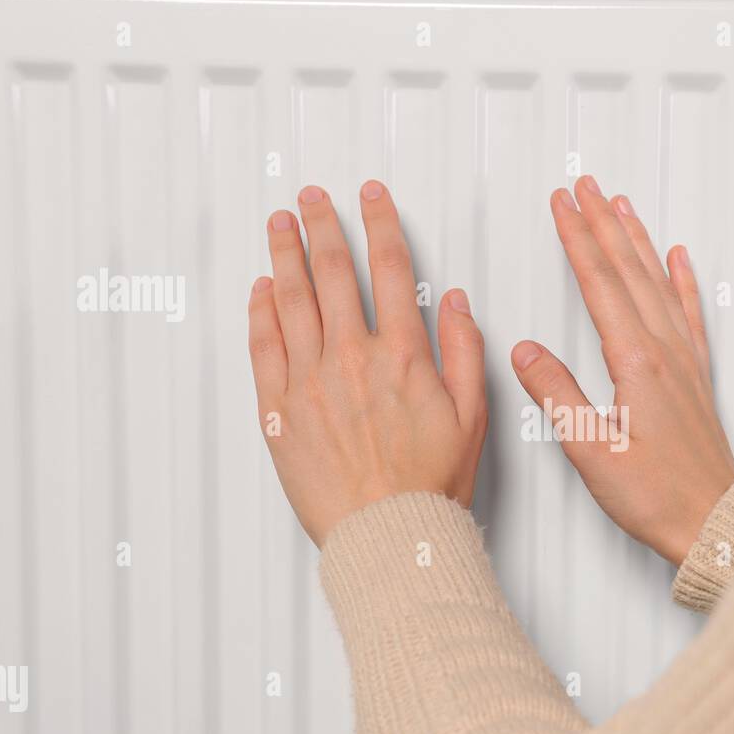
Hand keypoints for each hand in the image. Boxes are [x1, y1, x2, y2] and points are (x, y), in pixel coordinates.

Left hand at [248, 182, 486, 547]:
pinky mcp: (279, 410)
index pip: (390, 269)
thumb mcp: (473, 415)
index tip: (371, 197)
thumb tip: (454, 301)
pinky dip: (260, 310)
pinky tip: (261, 289)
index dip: (380, 223)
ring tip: (280, 224)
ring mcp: (309, 382)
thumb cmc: (430, 486)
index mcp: (403, 355)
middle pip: (333, 271)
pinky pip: (263, 346)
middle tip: (312, 197)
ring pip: (291, 299)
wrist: (388, 535)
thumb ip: (465, 350)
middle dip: (322, 224)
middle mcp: (352, 358)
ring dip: (284, 253)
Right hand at [511, 175, 733, 566]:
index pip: (600, 286)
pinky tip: (679, 260)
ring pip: (658, 283)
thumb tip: (525, 350)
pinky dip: (682, 281)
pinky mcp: (696, 379)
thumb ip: (557, 396)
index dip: (577, 240)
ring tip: (622, 206)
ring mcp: (686, 362)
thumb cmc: (657, 497)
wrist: (713, 524)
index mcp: (638, 364)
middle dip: (602, 224)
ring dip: (637, 241)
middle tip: (584, 187)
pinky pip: (690, 314)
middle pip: (629, 272)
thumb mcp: (590, 452)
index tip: (561, 205)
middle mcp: (667, 354)